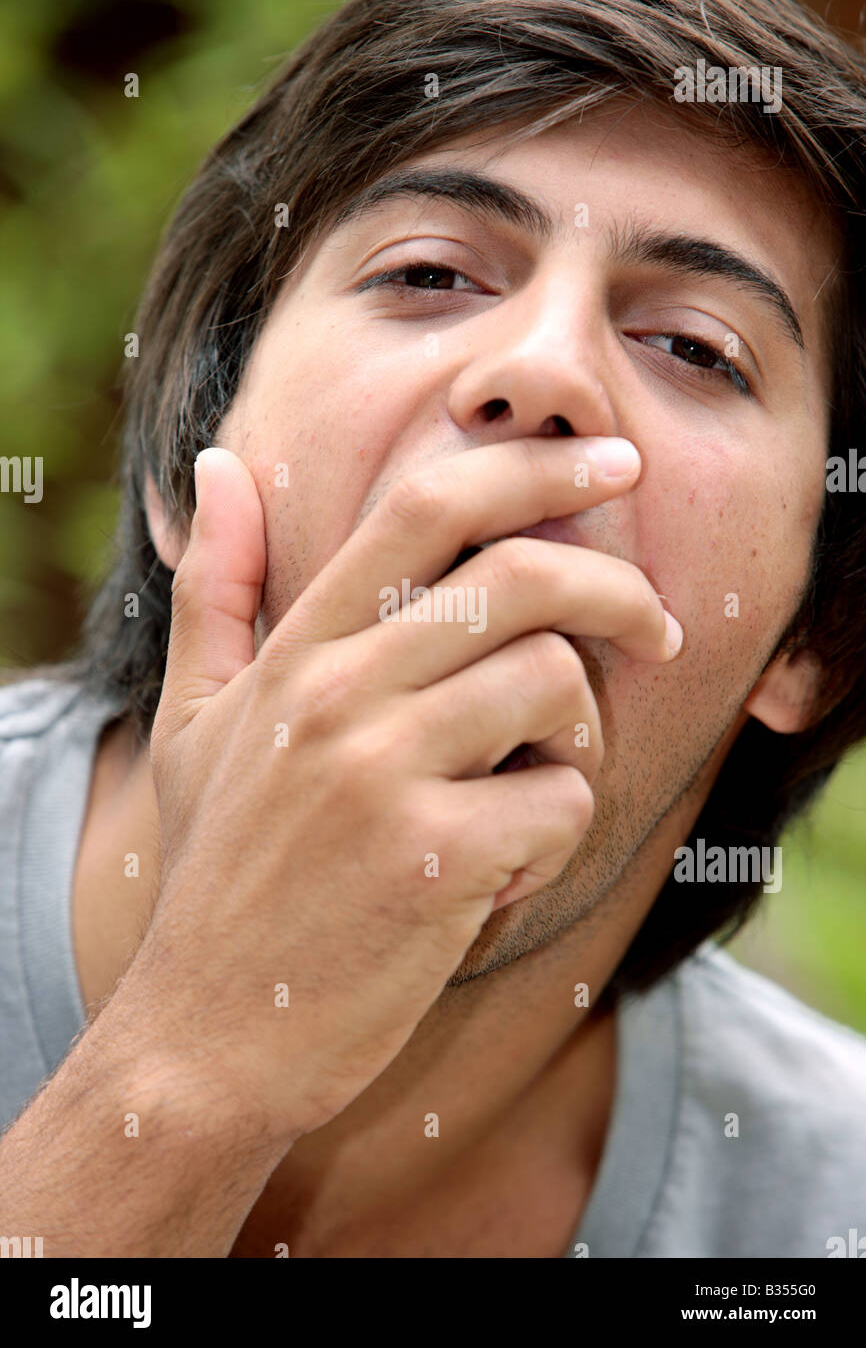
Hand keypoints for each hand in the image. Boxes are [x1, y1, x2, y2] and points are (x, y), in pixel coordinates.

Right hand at [143, 435, 679, 1142]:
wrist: (205, 1034)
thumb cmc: (219, 870)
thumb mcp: (195, 718)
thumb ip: (217, 587)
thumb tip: (222, 460)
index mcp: (297, 650)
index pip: (428, 508)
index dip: (536, 468)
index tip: (614, 465)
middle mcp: (335, 693)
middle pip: (522, 580)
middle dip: (619, 591)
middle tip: (658, 629)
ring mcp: (381, 774)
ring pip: (555, 687)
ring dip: (577, 739)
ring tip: (531, 788)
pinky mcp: (431, 860)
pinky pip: (561, 803)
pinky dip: (556, 838)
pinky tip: (500, 875)